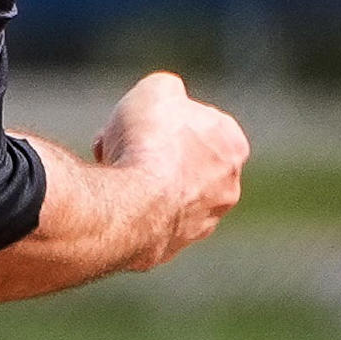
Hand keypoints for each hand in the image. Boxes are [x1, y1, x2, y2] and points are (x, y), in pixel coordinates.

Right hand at [92, 68, 249, 267]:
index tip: (135, 122)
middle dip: (150, 155)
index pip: (198, 124)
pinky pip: (143, 225)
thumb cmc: (147, 142)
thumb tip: (166, 98)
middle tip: (117, 150)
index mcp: (233, 146)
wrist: (130, 205)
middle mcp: (226, 189)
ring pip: (163, 197)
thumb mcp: (156, 90)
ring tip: (108, 178)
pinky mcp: (167, 250)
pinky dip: (127, 215)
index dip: (161, 119)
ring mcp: (199, 225)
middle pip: (180, 163)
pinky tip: (107, 206)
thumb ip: (168, 90)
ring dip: (138, 187)